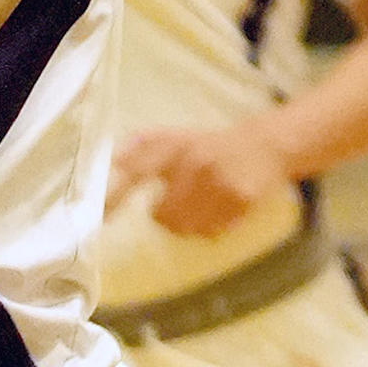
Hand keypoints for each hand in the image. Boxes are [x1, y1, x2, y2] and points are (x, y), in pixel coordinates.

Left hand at [109, 114, 295, 239]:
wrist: (268, 144)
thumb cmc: (215, 145)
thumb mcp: (179, 136)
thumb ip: (144, 145)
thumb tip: (112, 157)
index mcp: (176, 146)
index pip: (136, 171)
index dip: (114, 197)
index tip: (100, 219)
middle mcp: (195, 162)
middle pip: (161, 216)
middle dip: (164, 215)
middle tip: (179, 202)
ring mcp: (219, 182)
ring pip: (185, 227)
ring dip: (188, 224)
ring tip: (203, 204)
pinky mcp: (240, 199)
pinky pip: (212, 230)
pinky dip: (213, 226)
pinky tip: (223, 207)